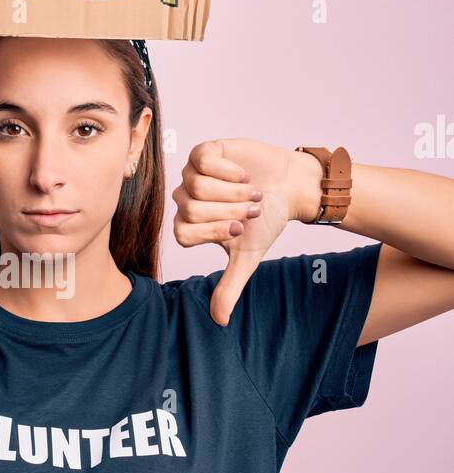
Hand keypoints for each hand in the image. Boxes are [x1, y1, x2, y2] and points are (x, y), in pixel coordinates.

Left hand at [172, 138, 319, 324]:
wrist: (289, 188)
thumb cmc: (266, 222)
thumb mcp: (247, 257)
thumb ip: (229, 286)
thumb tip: (218, 321)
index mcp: (189, 226)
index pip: (183, 233)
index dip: (214, 232)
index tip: (240, 229)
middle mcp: (186, 199)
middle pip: (192, 210)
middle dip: (229, 211)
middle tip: (252, 208)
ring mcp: (193, 174)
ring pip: (198, 186)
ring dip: (233, 192)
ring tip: (252, 192)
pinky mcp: (205, 151)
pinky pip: (204, 161)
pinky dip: (229, 171)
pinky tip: (244, 174)